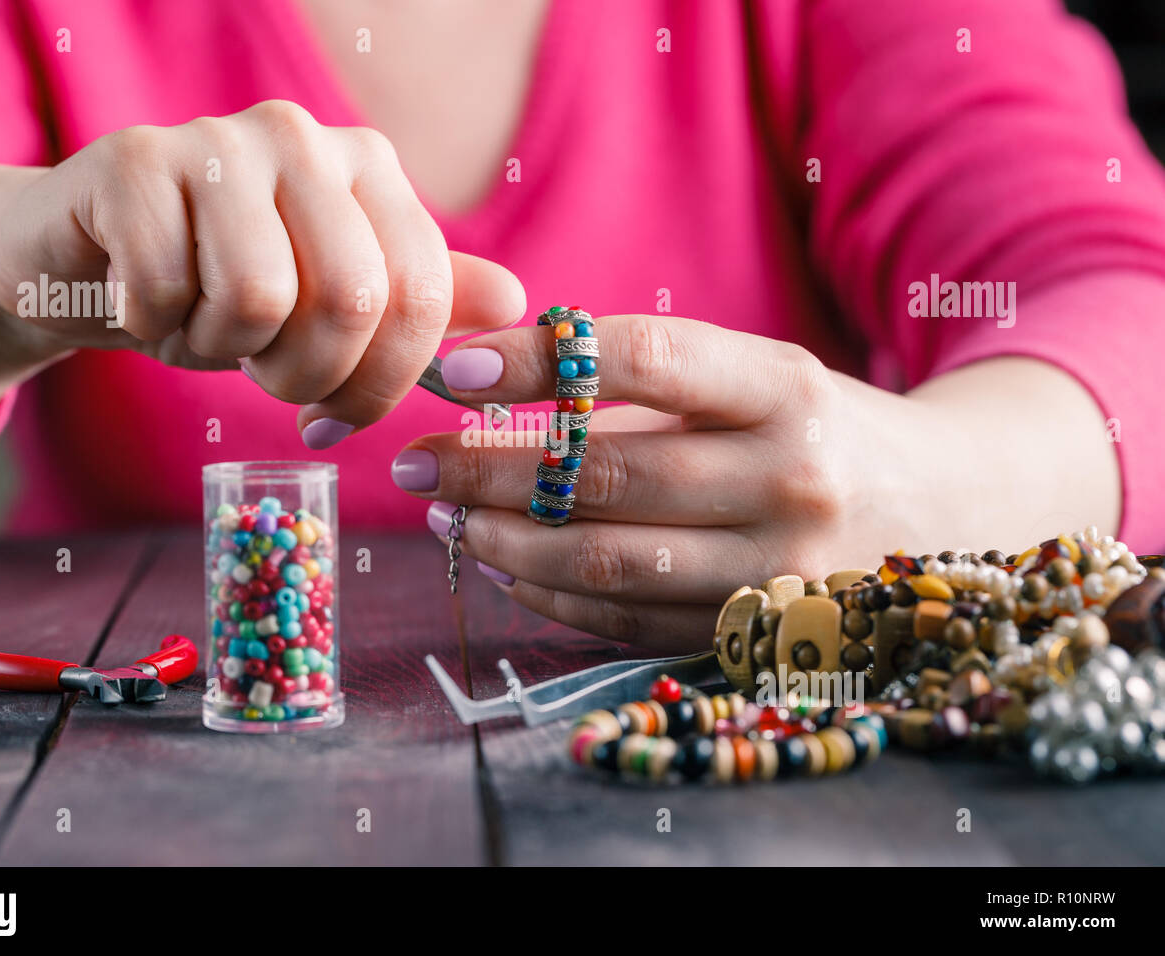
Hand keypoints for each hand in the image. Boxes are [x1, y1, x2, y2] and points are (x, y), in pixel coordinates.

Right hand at [0, 100, 523, 443]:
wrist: (85, 256)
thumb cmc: (219, 287)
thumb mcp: (331, 302)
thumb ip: (418, 299)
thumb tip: (514, 301)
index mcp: (369, 169)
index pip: (421, 298)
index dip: (382, 384)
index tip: (335, 415)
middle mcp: (304, 138)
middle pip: (351, 301)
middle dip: (304, 376)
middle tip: (262, 375)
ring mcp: (218, 141)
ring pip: (259, 298)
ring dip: (221, 351)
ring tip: (200, 327)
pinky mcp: (133, 163)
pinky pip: (168, 291)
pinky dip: (154, 327)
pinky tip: (143, 302)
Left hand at [390, 314, 1118, 651]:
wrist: (951, 513)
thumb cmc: (822, 431)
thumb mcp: (761, 379)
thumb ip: (649, 384)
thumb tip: (499, 388)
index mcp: (785, 389)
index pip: (645, 358)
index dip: (538, 362)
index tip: (452, 365)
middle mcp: (789, 480)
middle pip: (607, 476)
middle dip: (490, 468)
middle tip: (414, 460)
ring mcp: (779, 571)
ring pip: (610, 562)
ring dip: (509, 540)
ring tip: (450, 514)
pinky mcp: (762, 637)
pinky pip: (632, 622)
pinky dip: (556, 598)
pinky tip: (510, 565)